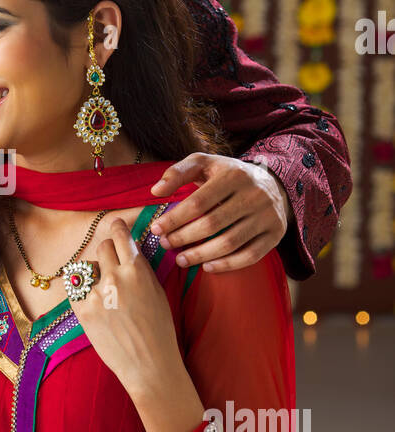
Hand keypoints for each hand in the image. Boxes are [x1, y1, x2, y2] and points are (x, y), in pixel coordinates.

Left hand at [71, 217, 183, 395]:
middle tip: (110, 263)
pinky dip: (81, 291)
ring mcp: (96, 294)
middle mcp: (115, 278)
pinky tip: (92, 300)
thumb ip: (141, 269)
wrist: (149, 365)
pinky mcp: (82, 311)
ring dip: (93, 273)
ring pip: (87, 268)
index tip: (115, 224)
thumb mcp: (157, 292)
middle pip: (102, 248)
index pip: (121, 237)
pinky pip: (74, 289)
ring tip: (105, 291)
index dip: (117, 227)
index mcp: (137, 270)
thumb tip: (128, 250)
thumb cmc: (159, 330)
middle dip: (106, 252)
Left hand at [148, 152, 289, 271]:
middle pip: (213, 223)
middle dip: (184, 237)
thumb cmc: (228, 175)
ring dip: (201, 254)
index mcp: (233, 175)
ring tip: (181, 260)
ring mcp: (267, 215)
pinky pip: (251, 255)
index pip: (199, 202)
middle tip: (165, 245)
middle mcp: (254, 194)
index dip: (175, 218)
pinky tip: (207, 267)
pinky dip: (227, 265)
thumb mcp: (205, 163)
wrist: (273, 184)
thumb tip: (155, 192)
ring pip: (230, 242)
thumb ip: (178, 172)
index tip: (156, 229)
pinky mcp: (275, 234)